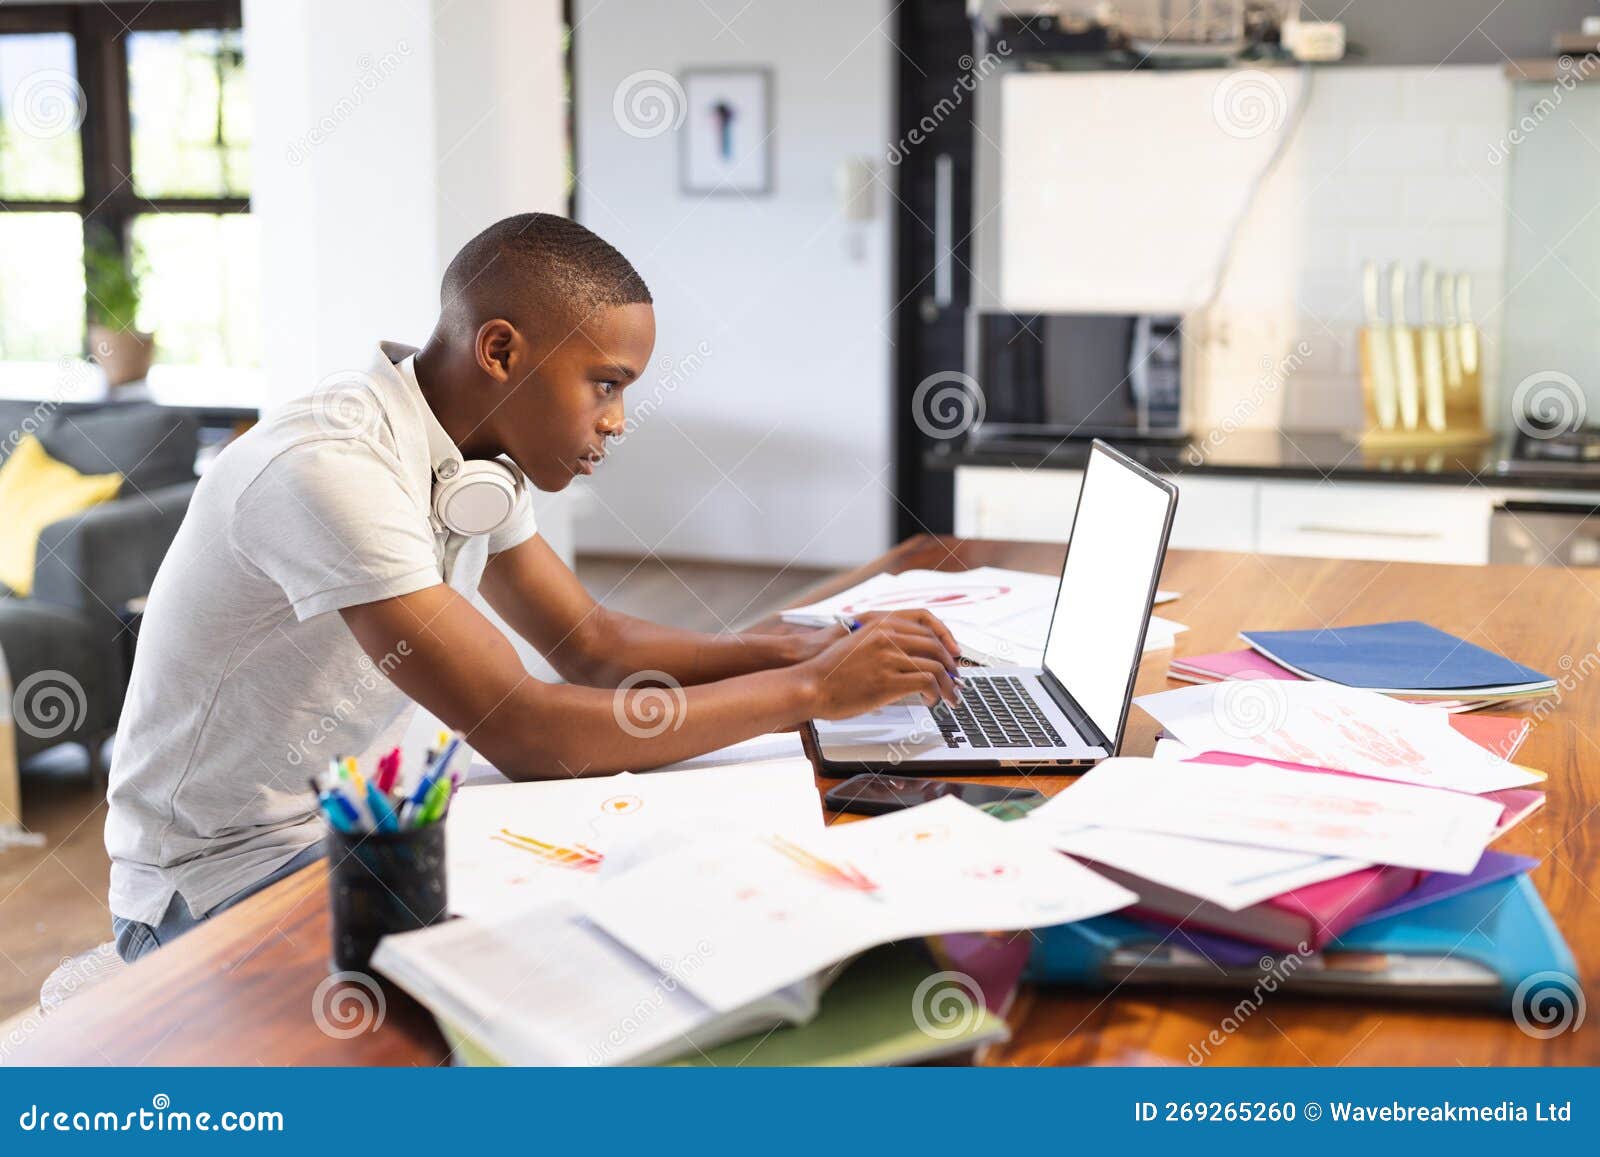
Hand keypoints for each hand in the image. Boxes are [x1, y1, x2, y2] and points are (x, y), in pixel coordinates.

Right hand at [802, 614, 961, 718]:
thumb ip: (882, 644)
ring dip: (947, 684)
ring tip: (949, 696)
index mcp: (881, 625)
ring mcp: (889, 658)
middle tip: (955, 680)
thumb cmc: (831, 671)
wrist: (811, 685)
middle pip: (935, 646)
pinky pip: (926, 683)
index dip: (946, 641)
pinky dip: (935, 692)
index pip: (927, 625)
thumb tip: (906, 658)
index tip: (953, 656)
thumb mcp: (858, 645)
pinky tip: (930, 700)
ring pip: (935, 666)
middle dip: (950, 666)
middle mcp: (888, 637)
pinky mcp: (889, 681)